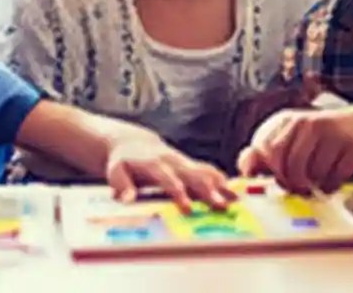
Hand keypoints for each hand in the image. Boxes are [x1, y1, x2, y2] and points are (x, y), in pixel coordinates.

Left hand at [105, 138, 235, 212]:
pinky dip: (222, 181)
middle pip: (193, 175)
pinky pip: (209, 171)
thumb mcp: (116, 171)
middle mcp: (173, 161)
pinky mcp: (191, 164)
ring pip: (205, 171)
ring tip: (236, 200)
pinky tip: (236, 193)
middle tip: (222, 206)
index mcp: (155, 164)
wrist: (132, 143)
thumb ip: (122, 185)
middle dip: (208, 191)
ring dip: (221, 185)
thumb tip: (127, 200)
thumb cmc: (124, 162)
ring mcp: (184, 162)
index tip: (188, 209)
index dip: (179, 193)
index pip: (168, 180)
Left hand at [236, 109, 352, 194]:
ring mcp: (330, 133)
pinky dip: (330, 186)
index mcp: (287, 120)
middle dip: (290, 181)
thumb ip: (268, 152)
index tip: (274, 180)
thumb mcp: (295, 137)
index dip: (266, 170)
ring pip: (310, 174)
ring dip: (313, 185)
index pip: (264, 148)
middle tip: (297, 188)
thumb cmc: (323, 139)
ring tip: (316, 183)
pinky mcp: (351, 147)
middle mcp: (306, 123)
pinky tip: (333, 180)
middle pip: (285, 163)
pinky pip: (333, 178)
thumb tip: (245, 171)